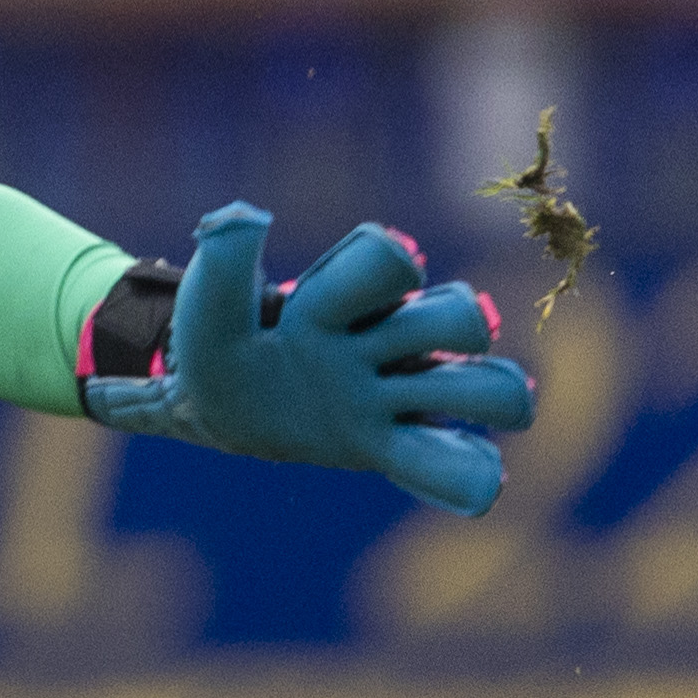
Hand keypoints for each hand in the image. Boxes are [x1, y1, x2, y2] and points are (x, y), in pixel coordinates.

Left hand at [82, 204, 533, 517]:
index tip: (317, 296)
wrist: (211, 407)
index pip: (388, 261)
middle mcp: (384, 340)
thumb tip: (245, 214)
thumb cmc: (219, 346)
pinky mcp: (387, 448)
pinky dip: (470, 475)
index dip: (380, 263)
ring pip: (485, 387)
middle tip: (382, 351)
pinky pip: (453, 465)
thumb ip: (223, 265)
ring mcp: (393, 396)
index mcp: (342, 300)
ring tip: (427, 410)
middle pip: (459, 317)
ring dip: (486, 395)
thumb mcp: (212, 309)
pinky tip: (472, 483)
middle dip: (450, 325)